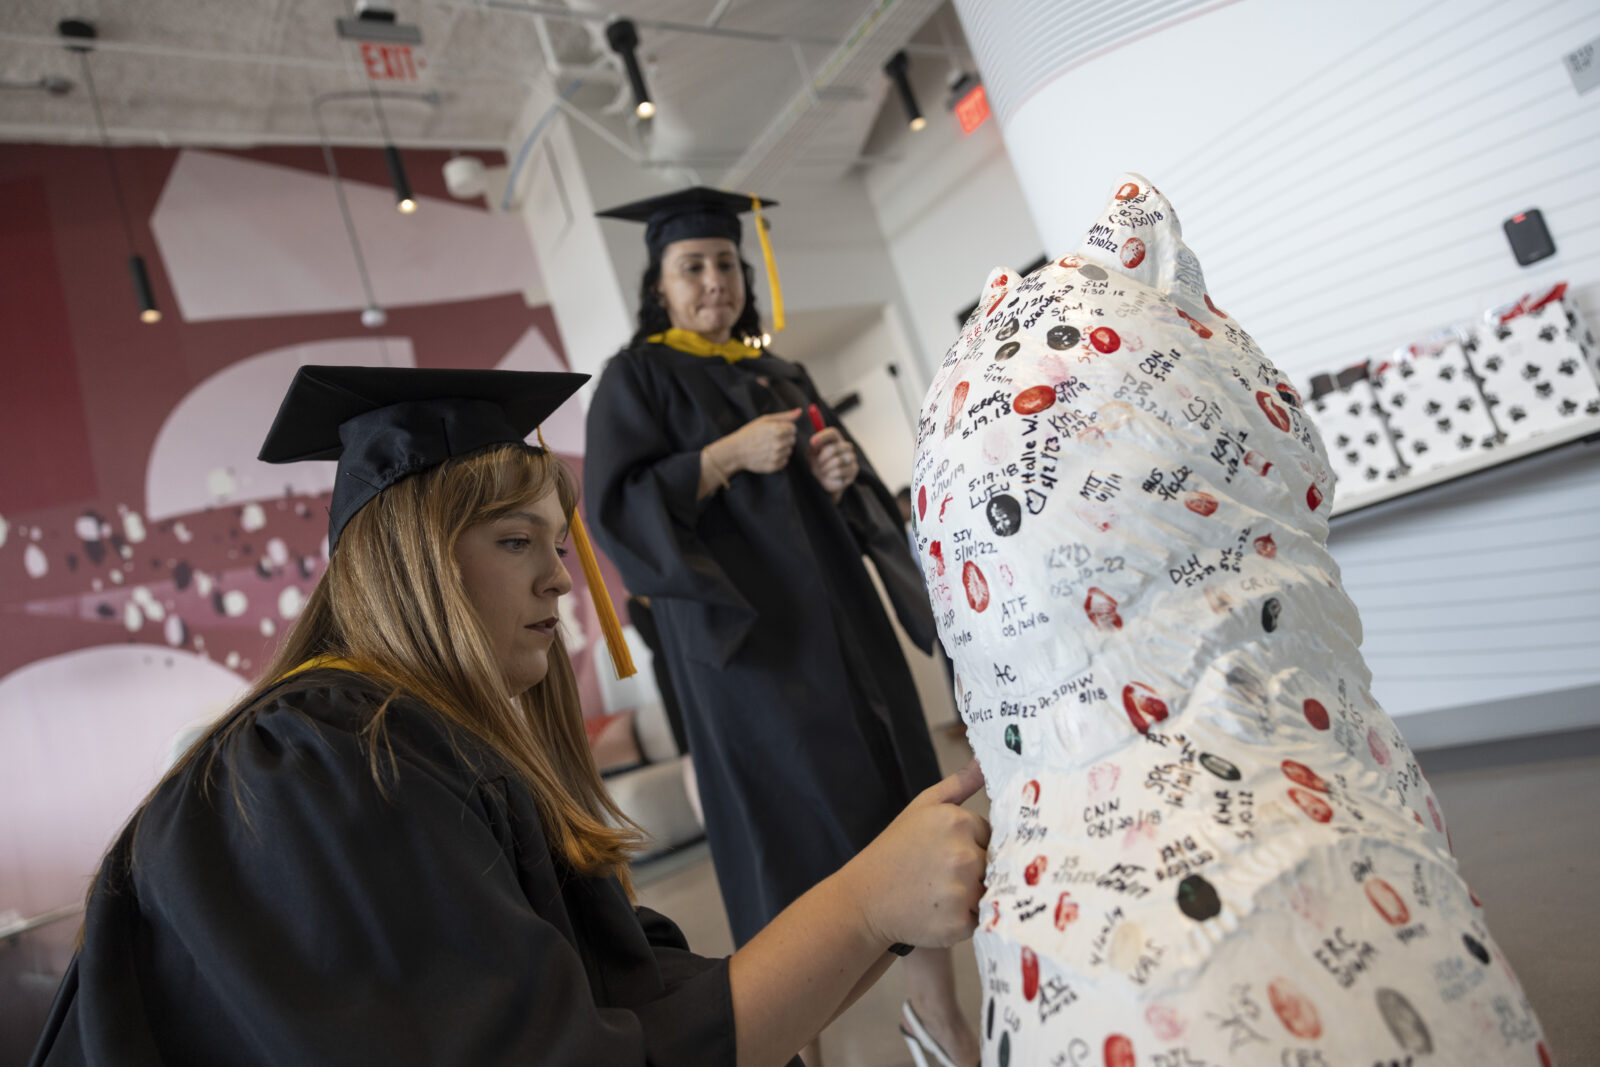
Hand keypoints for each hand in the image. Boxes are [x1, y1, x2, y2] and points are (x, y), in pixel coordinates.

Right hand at [720, 410, 801, 474]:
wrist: (736, 451)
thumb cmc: (750, 433)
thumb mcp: (765, 420)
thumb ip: (785, 416)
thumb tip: (800, 411)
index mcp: (777, 430)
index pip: (793, 428)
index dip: (786, 428)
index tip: (775, 429)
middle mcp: (778, 444)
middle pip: (793, 440)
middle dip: (785, 438)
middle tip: (771, 438)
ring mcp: (777, 456)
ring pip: (789, 450)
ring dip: (782, 448)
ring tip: (768, 447)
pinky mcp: (775, 466)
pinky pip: (785, 461)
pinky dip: (779, 458)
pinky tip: (768, 455)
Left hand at [807, 427, 858, 494]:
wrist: (825, 480)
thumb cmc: (819, 464)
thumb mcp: (812, 454)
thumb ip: (813, 446)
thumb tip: (813, 442)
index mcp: (836, 440)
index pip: (833, 433)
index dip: (823, 437)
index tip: (812, 442)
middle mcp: (846, 446)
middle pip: (834, 447)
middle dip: (822, 458)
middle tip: (818, 463)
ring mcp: (852, 458)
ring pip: (838, 461)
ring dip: (826, 467)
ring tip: (823, 470)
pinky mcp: (854, 469)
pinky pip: (840, 471)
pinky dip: (831, 475)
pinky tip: (830, 476)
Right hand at [840, 761, 988, 949]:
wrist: (863, 899)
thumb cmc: (894, 851)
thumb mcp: (922, 807)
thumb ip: (958, 784)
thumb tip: (984, 761)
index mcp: (957, 822)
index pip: (991, 836)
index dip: (973, 846)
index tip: (946, 854)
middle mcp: (964, 855)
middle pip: (996, 864)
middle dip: (977, 872)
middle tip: (942, 877)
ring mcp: (962, 891)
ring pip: (992, 893)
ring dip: (975, 897)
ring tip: (941, 895)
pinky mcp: (959, 923)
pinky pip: (982, 920)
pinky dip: (968, 920)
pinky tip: (941, 913)